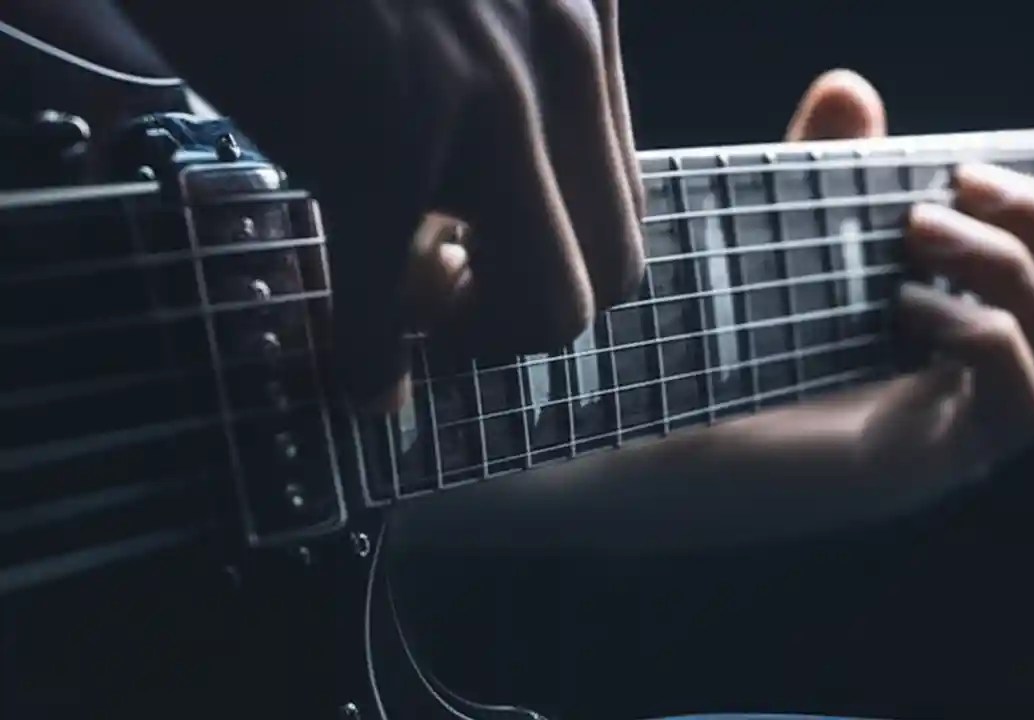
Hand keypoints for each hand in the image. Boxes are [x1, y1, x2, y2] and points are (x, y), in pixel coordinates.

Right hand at [119, 0, 644, 409]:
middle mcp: (558, 54)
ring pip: (552, 304)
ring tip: (414, 319)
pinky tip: (357, 379)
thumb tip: (464, 219)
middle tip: (457, 304)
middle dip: (535, 311)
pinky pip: (388, 308)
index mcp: (580, 15)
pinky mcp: (375, 145)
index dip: (564, 252)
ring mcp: (480, 101)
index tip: (486, 255)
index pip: (621, 189)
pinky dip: (369, 364)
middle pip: (616, 261)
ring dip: (482, 343)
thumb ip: (497, 75)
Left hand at [387, 69, 1033, 553]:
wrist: (596, 441)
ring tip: (914, 235)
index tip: (956, 164)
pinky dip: (990, 340)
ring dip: (1016, 274)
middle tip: (954, 186)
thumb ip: (820, 176)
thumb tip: (851, 86)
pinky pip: (1023, 411)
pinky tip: (903, 310)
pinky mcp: (912, 470)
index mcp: (930, 343)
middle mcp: (950, 392)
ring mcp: (940, 437)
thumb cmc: (676, 344)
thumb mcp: (772, 245)